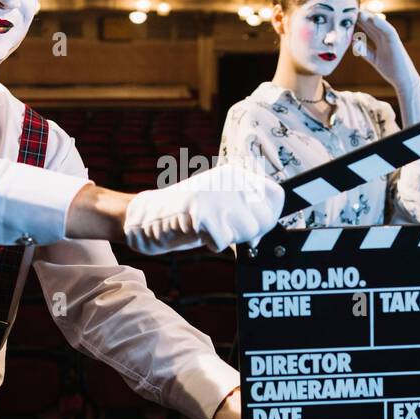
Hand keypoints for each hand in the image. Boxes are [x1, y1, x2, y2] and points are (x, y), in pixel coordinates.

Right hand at [123, 164, 283, 254]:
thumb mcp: (220, 205)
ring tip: (208, 228)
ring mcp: (215, 195)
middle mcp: (229, 180)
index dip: (270, 217)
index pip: (276, 196)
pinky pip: (222, 242)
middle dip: (248, 233)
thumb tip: (264, 233)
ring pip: (248, 231)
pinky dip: (211, 244)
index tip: (255, 228)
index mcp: (235, 174)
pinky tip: (196, 232)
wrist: (144, 216)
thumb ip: (245, 212)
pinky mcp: (200, 212)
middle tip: (224, 230)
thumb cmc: (186, 216)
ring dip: (229, 238)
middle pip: (265, 219)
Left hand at [355, 9, 417, 88]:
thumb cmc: (391, 70)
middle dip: (363, 19)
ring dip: (370, 18)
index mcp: (381, 43)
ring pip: (380, 26)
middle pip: (373, 26)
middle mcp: (386, 39)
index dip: (360, 24)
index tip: (350, 18)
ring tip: (360, 12)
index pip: (370, 30)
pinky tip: (373, 18)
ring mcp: (391, 40)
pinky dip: (381, 24)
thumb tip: (354, 43)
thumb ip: (366, 52)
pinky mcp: (396, 43)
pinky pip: (389, 31)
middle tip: (352, 11)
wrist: (404, 80)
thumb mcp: (375, 60)